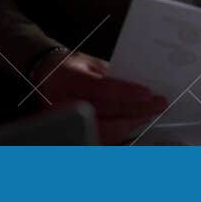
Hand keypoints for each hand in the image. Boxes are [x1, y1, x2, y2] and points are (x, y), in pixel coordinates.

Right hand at [32, 49, 168, 142]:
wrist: (43, 77)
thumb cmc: (70, 67)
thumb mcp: (89, 63)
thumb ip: (112, 75)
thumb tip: (141, 87)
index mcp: (67, 78)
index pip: (102, 89)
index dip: (127, 93)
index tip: (148, 94)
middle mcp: (61, 102)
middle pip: (105, 113)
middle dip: (135, 111)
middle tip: (157, 106)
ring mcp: (63, 122)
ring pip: (102, 131)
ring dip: (130, 124)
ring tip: (148, 115)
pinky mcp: (68, 133)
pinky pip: (97, 138)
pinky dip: (118, 133)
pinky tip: (132, 124)